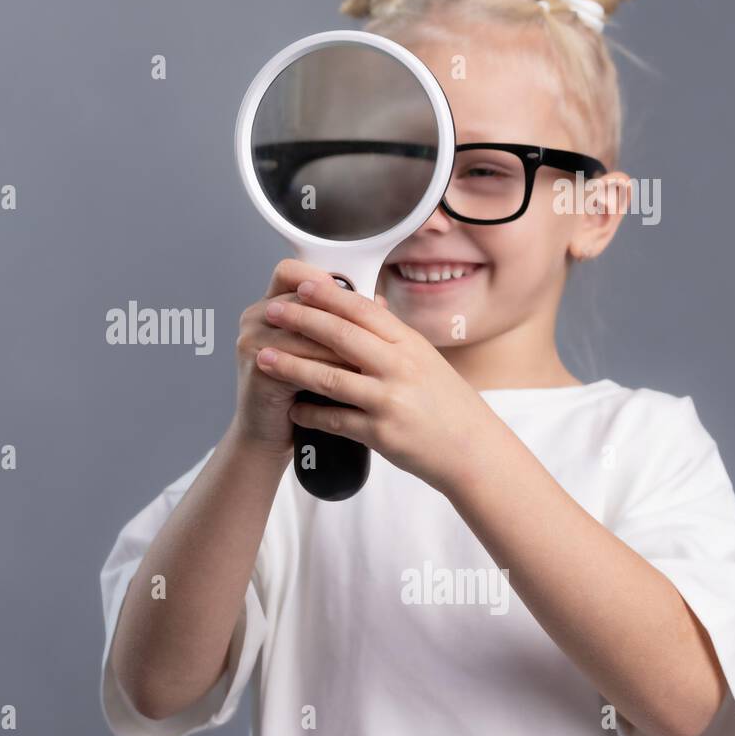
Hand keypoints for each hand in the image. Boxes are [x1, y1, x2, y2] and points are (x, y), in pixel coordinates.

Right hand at [232, 259, 376, 456]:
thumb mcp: (322, 352)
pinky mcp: (257, 366)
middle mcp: (256, 317)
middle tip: (376, 329)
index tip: (353, 291)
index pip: (292, 272)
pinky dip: (329, 367)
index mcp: (270, 306)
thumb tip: (379, 299)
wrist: (271, 436)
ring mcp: (252, 340)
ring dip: (342, 345)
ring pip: (307, 331)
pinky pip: (301, 359)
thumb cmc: (299, 395)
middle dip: (342, 316)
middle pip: (304, 300)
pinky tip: (353, 377)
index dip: (321, 279)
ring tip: (372, 357)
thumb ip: (342, 322)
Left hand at [256, 273, 502, 492]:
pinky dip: (309, 414)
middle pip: (341, 337)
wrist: (472, 451)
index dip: (329, 295)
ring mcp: (390, 400)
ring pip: (330, 378)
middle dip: (301, 321)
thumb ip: (394, 336)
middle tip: (271, 312)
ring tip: (262, 359)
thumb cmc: (447, 404)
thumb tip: (367, 303)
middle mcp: (401, 367)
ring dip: (291, 367)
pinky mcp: (381, 433)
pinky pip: (335, 420)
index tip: (301, 284)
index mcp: (410, 344)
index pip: (363, 310)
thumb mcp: (426, 360)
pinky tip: (291, 409)